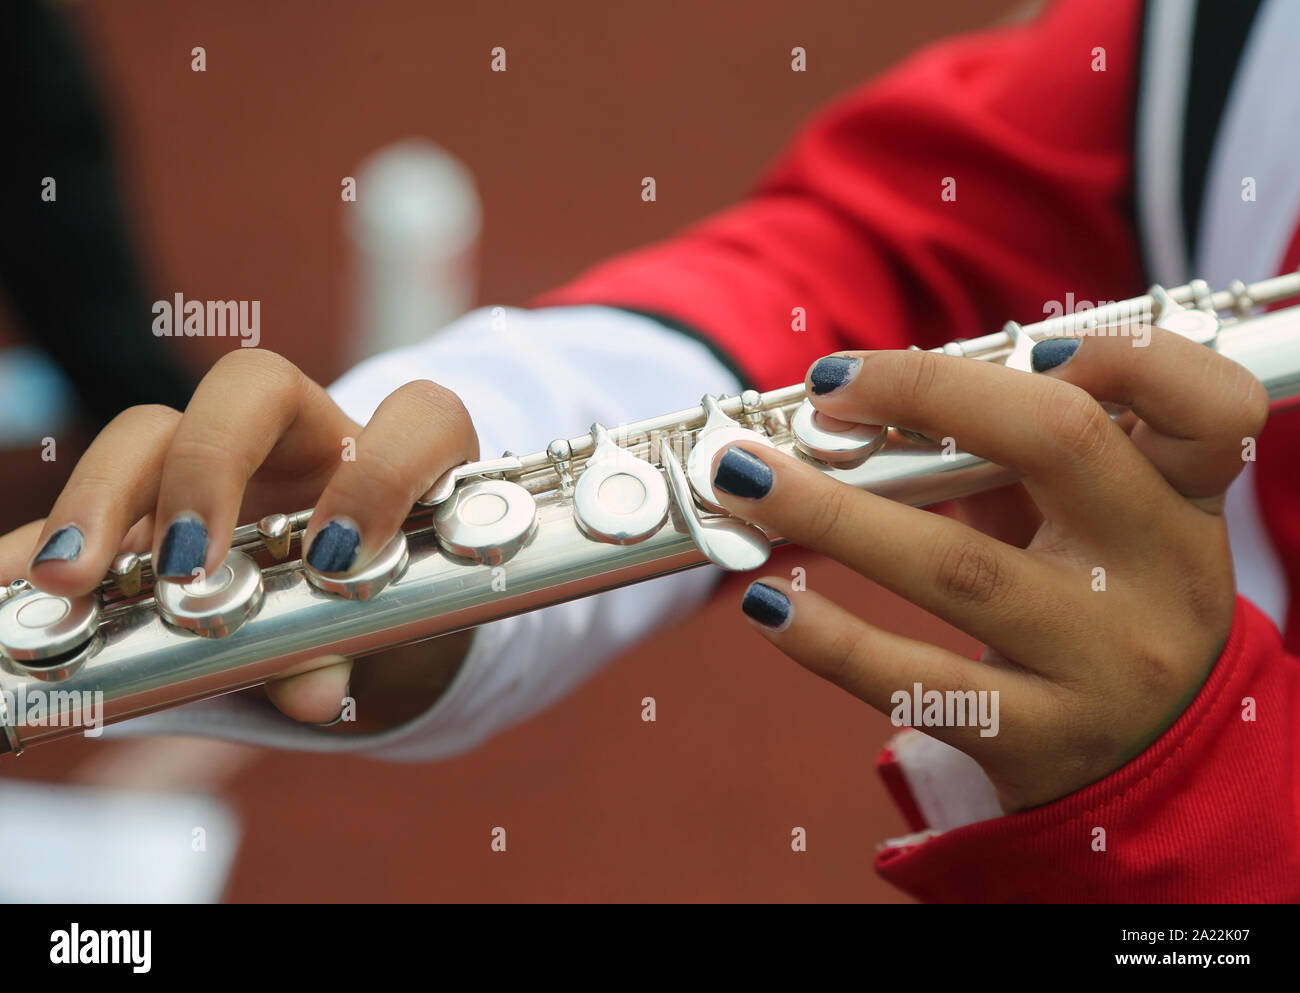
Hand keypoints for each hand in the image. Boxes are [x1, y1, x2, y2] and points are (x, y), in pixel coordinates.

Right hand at [0, 350, 477, 726]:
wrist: (363, 617)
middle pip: (250, 389)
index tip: (340, 556)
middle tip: (183, 566)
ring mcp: (220, 467)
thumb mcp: (385, 634)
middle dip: (211, 469)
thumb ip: (355, 650)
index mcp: (390, 456)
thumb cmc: (389, 605)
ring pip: (152, 433)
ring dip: (100, 499)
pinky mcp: (151, 509)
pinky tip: (10, 593)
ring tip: (65, 580)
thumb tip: (314, 691)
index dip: (385, 471)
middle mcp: (306, 440)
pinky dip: (37, 549)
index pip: (416, 415)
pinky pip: (85, 514)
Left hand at [710, 329, 1267, 810]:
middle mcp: (1160, 577)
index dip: (1119, 355)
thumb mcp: (1098, 525)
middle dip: (927, 393)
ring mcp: (1100, 664)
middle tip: (828, 387)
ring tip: (747, 479)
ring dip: (833, 514)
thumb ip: (1018, 460)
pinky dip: (830, 640)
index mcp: (1184, 500)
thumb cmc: (1102, 605)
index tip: (1020, 343)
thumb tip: (875, 405)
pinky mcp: (1037, 738)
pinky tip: (767, 604)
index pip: (1203, 403)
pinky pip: (919, 685)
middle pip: (1058, 444)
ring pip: (957, 570)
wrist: (1152, 764)